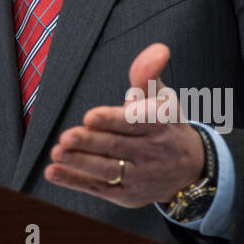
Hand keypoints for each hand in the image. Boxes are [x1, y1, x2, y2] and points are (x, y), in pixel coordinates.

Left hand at [44, 42, 204, 206]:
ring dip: (80, 163)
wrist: (190, 169)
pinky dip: (74, 181)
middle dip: (90, 142)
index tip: (90, 116)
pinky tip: (53, 172)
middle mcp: (150, 152)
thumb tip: (158, 49)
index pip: (134, 122)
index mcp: (158, 124)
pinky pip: (99, 188)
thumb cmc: (166, 125)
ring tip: (57, 152)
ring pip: (107, 169)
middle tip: (67, 137)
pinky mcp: (126, 194)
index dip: (111, 119)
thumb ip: (148, 74)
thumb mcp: (163, 98)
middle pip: (115, 146)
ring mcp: (138, 176)